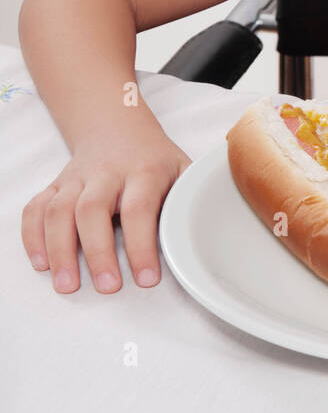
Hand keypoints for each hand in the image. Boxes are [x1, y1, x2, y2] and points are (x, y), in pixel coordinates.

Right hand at [21, 126, 192, 293]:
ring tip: (67, 285)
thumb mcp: (183, 170)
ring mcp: (76, 178)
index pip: (140, 208)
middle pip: (92, 209)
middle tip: (107, 288)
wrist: (116, 124)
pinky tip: (41, 264)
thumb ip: (191, 202)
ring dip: (59, 249)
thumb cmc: (155, 159)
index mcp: (144, 171)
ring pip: (58, 210)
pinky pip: (36, 209)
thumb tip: (210, 241)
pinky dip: (33, 237)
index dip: (141, 245)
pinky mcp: (55, 185)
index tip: (146, 279)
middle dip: (96, 251)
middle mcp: (106, 173)